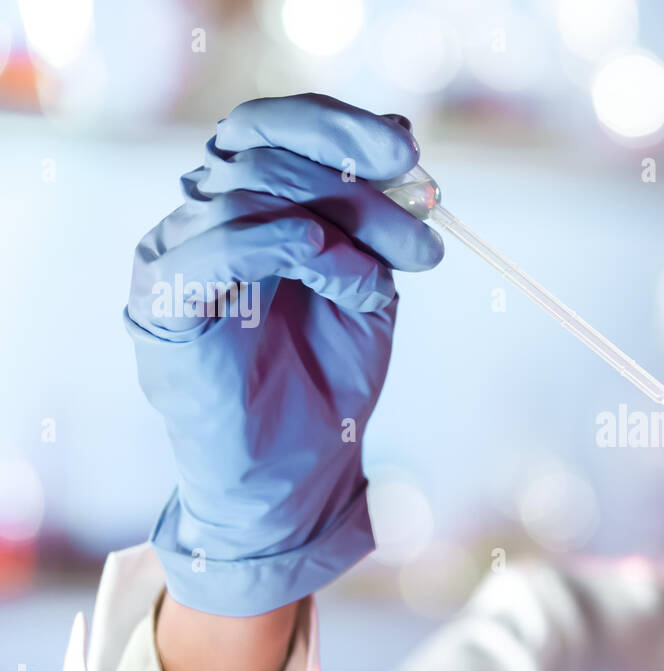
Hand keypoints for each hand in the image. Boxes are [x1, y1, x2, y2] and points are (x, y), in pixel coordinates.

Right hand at [125, 93, 442, 616]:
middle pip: (263, 147)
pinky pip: (219, 243)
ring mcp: (177, 255)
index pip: (274, 126)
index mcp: (248, 207)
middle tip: (423, 222)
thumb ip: (376, 219)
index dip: (339, 124)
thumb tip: (403, 141)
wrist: (296, 476)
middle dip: (356, 177)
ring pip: (247, 188)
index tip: (409, 150)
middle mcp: (204, 219)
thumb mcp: (370, 286)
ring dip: (342, 221)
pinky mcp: (164, 301)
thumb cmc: (328, 384)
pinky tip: (348, 278)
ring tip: (389, 275)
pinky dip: (294, 247)